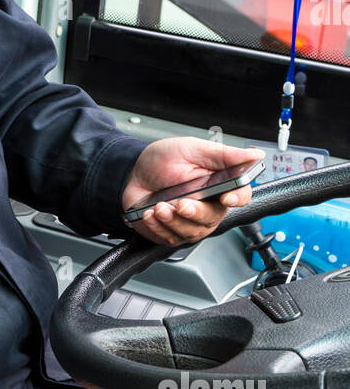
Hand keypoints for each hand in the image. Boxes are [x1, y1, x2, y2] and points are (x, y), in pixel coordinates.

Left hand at [120, 137, 265, 247]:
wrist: (132, 172)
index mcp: (218, 185)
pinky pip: (170, 238)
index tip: (226, 197)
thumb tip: (255, 155)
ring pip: (192, 233)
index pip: (240, 196)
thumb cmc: (163, 160)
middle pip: (213, 218)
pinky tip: (149, 214)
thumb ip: (225, 155)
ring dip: (173, 221)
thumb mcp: (194, 149)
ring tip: (159, 207)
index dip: (236, 198)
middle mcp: (207, 206)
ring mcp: (189, 222)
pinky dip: (158, 227)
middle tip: (180, 203)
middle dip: (195, 213)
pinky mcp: (170, 232)